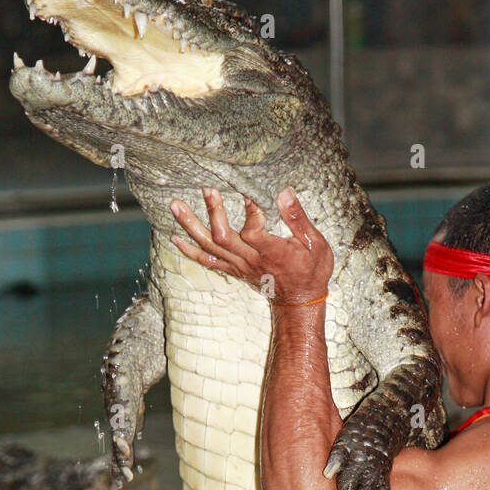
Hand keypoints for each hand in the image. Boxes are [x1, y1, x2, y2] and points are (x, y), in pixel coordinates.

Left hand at [170, 187, 332, 304]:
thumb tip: (284, 192)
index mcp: (273, 252)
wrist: (300, 302)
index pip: (253, 232)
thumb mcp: (315, 243)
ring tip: (175, 205)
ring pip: (210, 246)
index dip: (249, 212)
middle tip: (206, 188)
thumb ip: (298, 218)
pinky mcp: (234, 270)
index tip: (246, 192)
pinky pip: (207, 261)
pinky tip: (175, 236)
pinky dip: (189, 250)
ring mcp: (240, 266)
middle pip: (224, 237)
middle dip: (213, 211)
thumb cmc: (311, 271)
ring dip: (191, 226)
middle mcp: (252, 260)